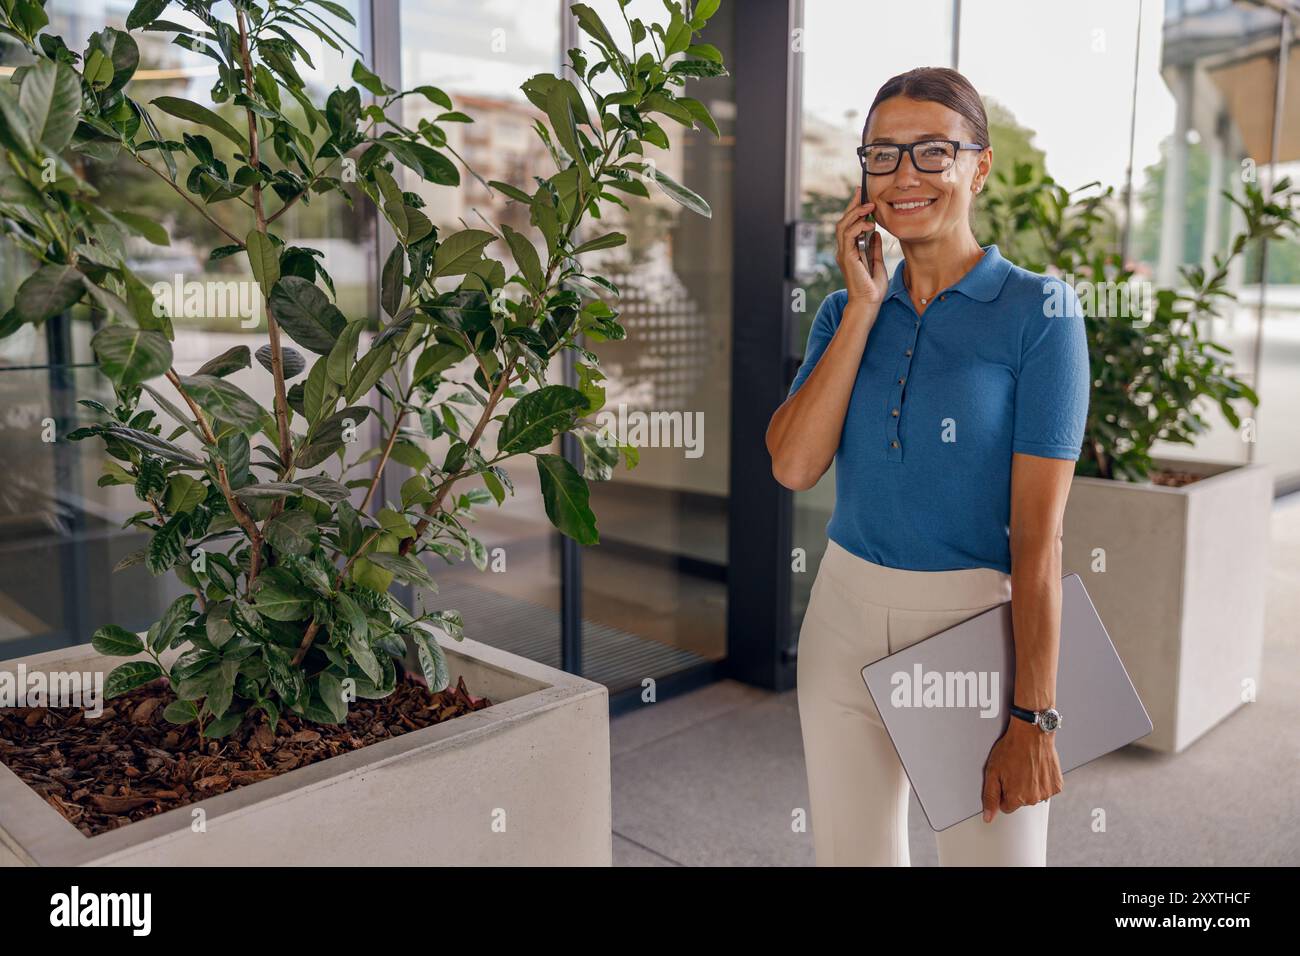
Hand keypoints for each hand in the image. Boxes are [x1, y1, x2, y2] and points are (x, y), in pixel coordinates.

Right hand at [833, 186, 885, 305]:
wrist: (868, 303)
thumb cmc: (872, 287)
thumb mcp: (877, 262)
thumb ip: (874, 247)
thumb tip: (875, 232)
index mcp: (850, 250)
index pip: (849, 225)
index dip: (855, 210)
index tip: (863, 196)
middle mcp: (844, 250)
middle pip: (843, 221)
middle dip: (853, 205)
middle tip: (863, 192)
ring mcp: (844, 253)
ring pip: (843, 225)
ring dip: (856, 213)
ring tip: (869, 206)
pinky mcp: (847, 257)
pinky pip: (848, 236)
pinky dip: (858, 226)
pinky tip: (870, 224)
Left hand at [980, 717, 1062, 821]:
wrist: (1031, 733)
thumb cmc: (1011, 749)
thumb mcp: (992, 772)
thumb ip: (990, 797)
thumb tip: (988, 817)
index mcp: (1016, 798)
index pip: (1006, 807)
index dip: (1003, 792)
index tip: (1005, 779)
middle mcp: (1033, 799)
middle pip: (1021, 802)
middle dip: (1016, 789)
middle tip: (1015, 770)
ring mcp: (1047, 792)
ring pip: (1034, 796)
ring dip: (1030, 785)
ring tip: (1026, 767)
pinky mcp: (1057, 785)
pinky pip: (1046, 789)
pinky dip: (1042, 781)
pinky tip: (1037, 768)